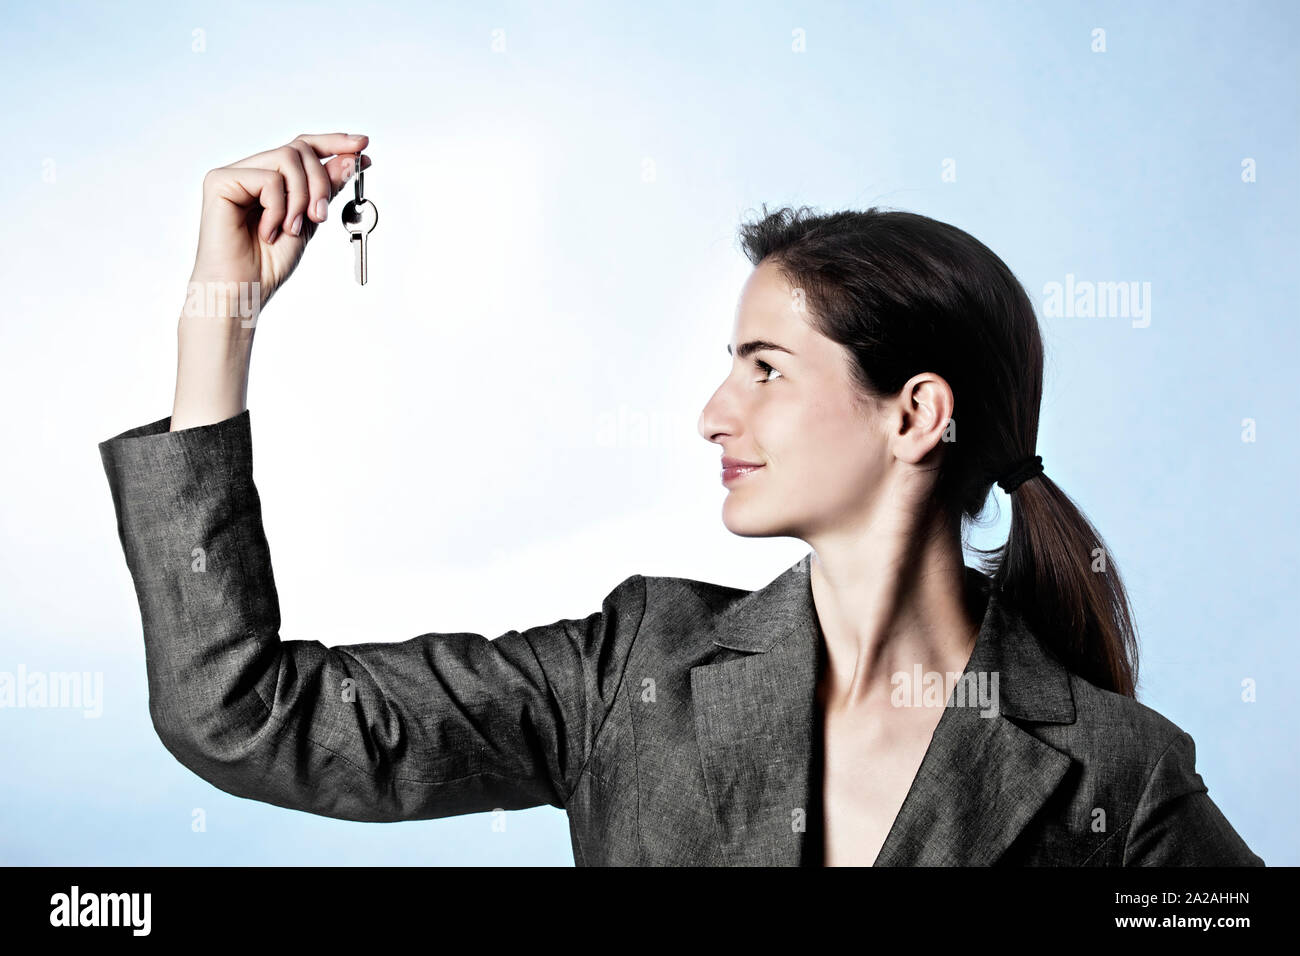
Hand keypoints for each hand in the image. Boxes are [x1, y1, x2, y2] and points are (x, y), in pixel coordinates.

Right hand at [184, 132, 371, 319]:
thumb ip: (325, 190)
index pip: (303, 147)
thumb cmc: (268, 264)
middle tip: (321, 216)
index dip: (334, 143)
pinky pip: (268, 179)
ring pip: (287, 158)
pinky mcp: (220, 181)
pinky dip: (278, 209)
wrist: (242, 291)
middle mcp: (250, 170)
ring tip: (292, 229)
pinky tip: (267, 232)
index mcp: (270, 179)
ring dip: (302, 197)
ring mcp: (234, 174)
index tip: (363, 146)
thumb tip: (349, 160)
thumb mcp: (309, 222)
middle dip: (321, 182)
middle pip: (298, 149)